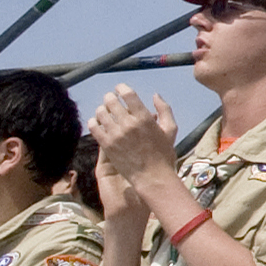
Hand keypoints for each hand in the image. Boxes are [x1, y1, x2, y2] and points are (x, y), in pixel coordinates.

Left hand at [90, 88, 185, 203]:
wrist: (152, 177)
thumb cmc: (164, 154)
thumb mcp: (170, 130)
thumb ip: (164, 110)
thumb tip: (155, 95)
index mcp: (144, 118)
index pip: (127, 94)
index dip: (121, 88)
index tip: (120, 88)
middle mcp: (128, 124)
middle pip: (111, 101)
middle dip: (110, 97)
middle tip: (111, 99)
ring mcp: (115, 135)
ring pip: (101, 113)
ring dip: (102, 109)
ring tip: (105, 112)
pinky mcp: (106, 145)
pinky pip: (94, 127)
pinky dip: (94, 121)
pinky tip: (98, 123)